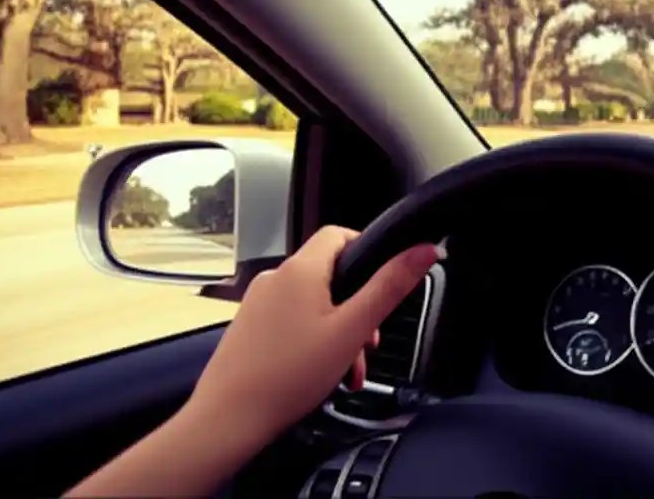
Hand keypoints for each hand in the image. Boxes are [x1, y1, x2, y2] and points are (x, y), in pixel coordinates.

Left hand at [186, 226, 437, 444]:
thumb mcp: (352, 330)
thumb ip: (389, 287)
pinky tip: (322, 373)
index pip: (339, 234)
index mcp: (300, 270)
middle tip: (369, 343)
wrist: (229, 419)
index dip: (367, 250)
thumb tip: (424, 250)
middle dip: (358, 306)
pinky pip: (293, 321)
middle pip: (331, 275)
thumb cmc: (291, 374)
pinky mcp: (250, 328)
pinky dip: (315, 339)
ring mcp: (259, 304)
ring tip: (348, 370)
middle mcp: (275, 279)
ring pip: (314, 303)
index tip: (386, 282)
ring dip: (340, 330)